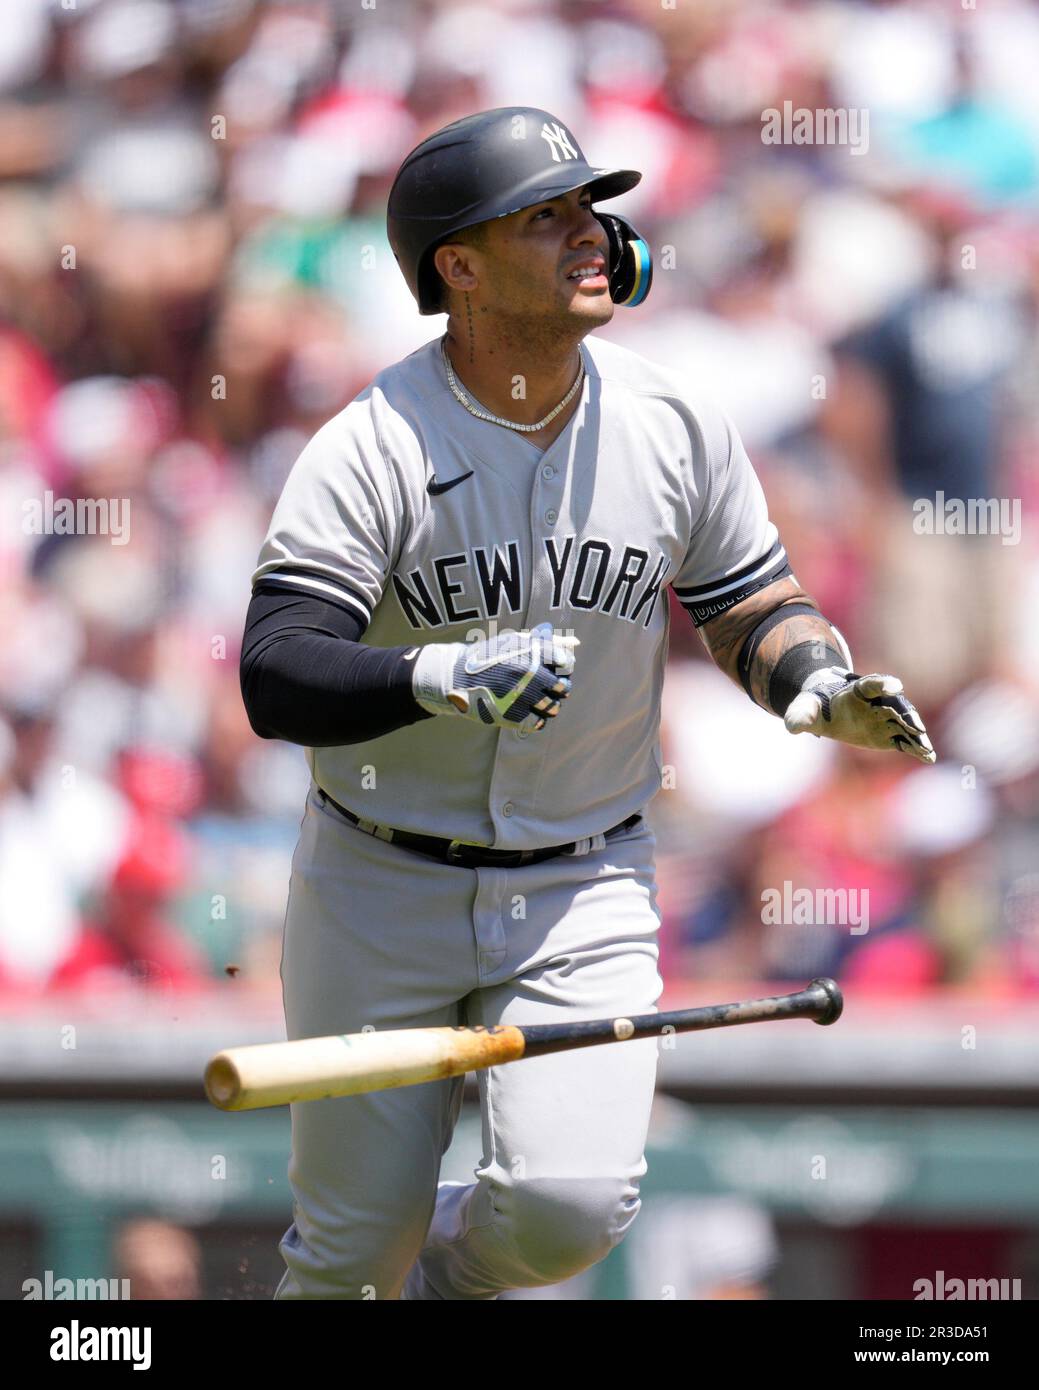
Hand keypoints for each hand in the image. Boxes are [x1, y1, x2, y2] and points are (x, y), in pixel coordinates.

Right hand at [412, 622, 577, 730]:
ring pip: (553, 707)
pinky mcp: (512, 715)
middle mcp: (529, 674)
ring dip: (550, 704)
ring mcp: (521, 696)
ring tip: (539, 700)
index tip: (556, 667)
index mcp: (530, 652)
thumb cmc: (490, 655)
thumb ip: (546, 641)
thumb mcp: (515, 641)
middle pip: (563, 687)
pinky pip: (538, 722)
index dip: (564, 665)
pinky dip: (538, 719)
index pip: (566, 661)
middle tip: (551, 686)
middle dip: (560, 687)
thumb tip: (576, 644)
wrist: (456, 676)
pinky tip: (530, 712)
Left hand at [784, 667, 935, 763]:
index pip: (871, 684)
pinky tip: (929, 757)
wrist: (829, 712)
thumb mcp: (805, 710)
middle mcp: (877, 702)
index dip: (883, 683)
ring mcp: (886, 718)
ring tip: (926, 747)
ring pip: (905, 725)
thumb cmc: (817, 707)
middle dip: (907, 715)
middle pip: (896, 705)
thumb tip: (792, 727)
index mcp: (856, 691)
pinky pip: (906, 742)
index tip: (895, 685)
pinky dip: (917, 749)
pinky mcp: (890, 735)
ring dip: (917, 735)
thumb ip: (800, 716)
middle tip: (916, 727)